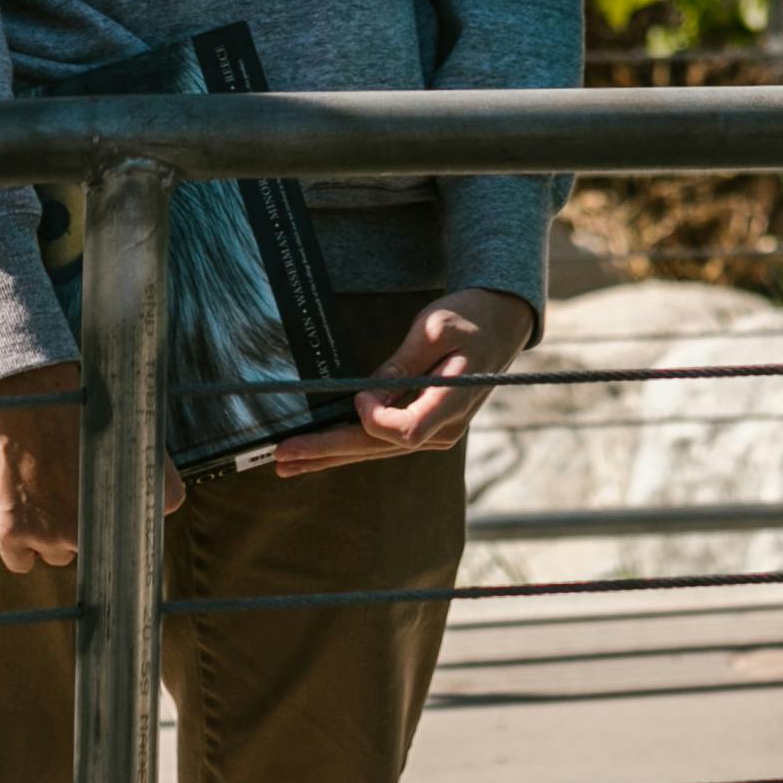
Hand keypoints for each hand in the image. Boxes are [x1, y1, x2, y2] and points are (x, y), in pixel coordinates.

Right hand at [0, 360, 181, 572]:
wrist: (31, 393)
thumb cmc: (83, 410)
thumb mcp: (136, 441)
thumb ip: (157, 481)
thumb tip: (166, 508)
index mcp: (125, 515)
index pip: (126, 550)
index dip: (113, 538)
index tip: (105, 528)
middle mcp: (88, 533)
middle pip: (84, 549)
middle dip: (77, 528)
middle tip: (65, 491)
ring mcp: (49, 535)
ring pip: (53, 555)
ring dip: (47, 536)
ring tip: (41, 490)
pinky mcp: (11, 532)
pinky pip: (20, 561)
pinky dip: (17, 543)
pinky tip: (19, 509)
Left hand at [274, 288, 538, 474]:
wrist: (501, 325)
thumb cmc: (470, 319)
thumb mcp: (435, 329)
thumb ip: (402, 366)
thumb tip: (365, 397)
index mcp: (453, 403)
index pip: (405, 431)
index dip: (374, 419)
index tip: (358, 395)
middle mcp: (444, 428)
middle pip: (377, 447)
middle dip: (327, 450)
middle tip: (282, 454)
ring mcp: (435, 432)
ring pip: (373, 450)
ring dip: (328, 455)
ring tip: (286, 462)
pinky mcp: (423, 426)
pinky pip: (380, 442)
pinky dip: (345, 447)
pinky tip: (316, 455)